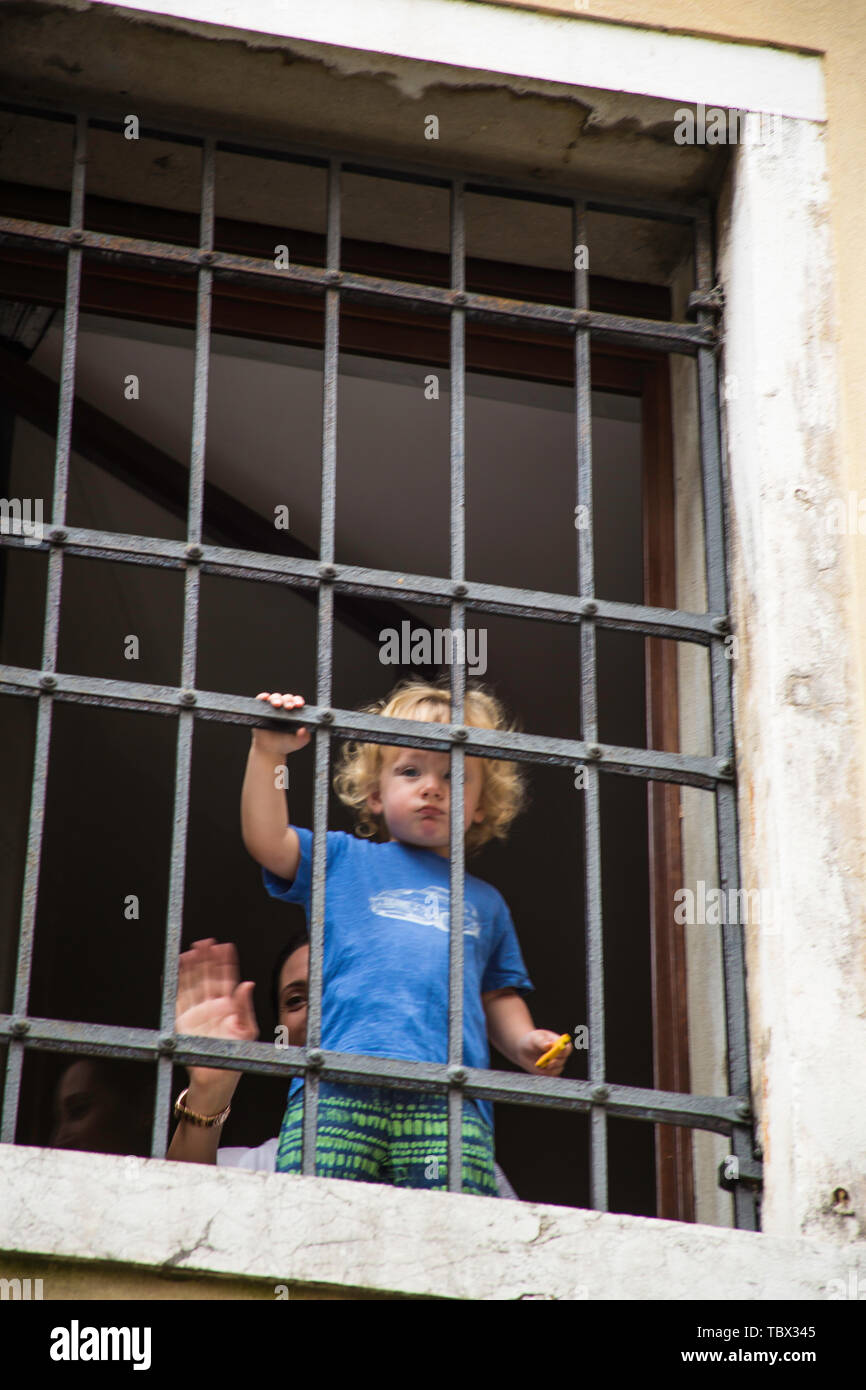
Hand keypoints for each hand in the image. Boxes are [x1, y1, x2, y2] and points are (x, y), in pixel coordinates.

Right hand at [175, 938, 258, 1106]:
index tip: (225, 946)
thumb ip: (245, 1007)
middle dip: (207, 959)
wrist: (215, 1081)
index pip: (226, 979)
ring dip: (192, 967)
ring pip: (193, 984)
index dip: (225, 962)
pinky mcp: (182, 1020)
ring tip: (192, 951)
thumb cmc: (233, 1056)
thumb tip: (247, 983)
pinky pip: (178, 998)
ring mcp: (196, 1012)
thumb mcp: (247, 1032)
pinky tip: (177, 967)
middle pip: (208, 977)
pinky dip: (177, 982)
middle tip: (206, 942)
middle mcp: (211, 1006)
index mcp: (228, 1006)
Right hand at [251, 691, 311, 758]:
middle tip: (288, 707)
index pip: (297, 702)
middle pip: (286, 698)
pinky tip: (265, 698)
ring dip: (276, 698)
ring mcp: (271, 708)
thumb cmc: (285, 744)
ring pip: (275, 697)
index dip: (298, 701)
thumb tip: (304, 730)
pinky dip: (263, 697)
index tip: (299, 705)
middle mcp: (283, 708)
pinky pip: (261, 699)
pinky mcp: (260, 710)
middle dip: (288, 700)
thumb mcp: (298, 742)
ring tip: (277, 705)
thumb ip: (304, 737)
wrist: (270, 751)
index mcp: (294, 713)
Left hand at [516, 1029, 572, 1076]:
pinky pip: (551, 1075)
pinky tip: (539, 1068)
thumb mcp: (535, 1038)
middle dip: (555, 1061)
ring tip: (538, 1064)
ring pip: (558, 1069)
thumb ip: (542, 1041)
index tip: (556, 1053)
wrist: (524, 1050)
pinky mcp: (550, 1072)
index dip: (564, 1051)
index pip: (567, 1048)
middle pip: (563, 1059)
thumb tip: (549, 1045)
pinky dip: (545, 1073)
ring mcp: (556, 1064)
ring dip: (549, 1068)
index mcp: (559, 1043)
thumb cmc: (532, 1041)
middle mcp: (560, 1054)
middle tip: (547, 1062)